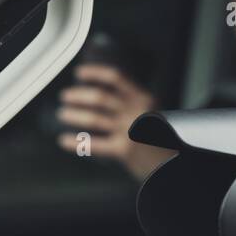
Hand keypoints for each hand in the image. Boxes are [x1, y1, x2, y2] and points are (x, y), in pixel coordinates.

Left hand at [56, 64, 170, 180]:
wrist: (172, 163)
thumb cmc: (159, 139)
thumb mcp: (151, 112)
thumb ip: (131, 102)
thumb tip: (98, 95)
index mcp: (143, 98)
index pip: (116, 77)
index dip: (95, 73)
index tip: (80, 73)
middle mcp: (136, 112)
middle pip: (100, 97)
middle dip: (77, 95)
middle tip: (66, 97)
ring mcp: (129, 131)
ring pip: (93, 118)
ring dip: (73, 115)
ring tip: (64, 114)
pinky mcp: (123, 150)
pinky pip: (93, 144)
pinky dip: (76, 142)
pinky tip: (65, 140)